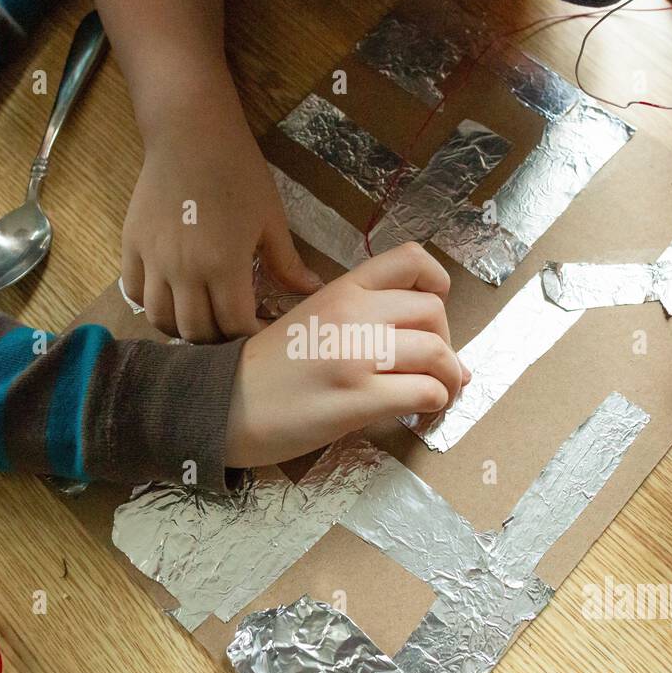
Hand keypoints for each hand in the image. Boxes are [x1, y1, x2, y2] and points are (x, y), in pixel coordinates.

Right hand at [120, 114, 320, 341]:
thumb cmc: (239, 172)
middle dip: (219, 338)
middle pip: (197, 331)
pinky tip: (172, 295)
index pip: (234, 325)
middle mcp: (183, 271)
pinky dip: (153, 303)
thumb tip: (313, 290)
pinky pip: (134, 292)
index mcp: (223, 266)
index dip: (251, 334)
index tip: (261, 329)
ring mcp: (153, 260)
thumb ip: (287, 263)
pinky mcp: (131, 245)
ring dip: (183, 327)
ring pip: (160, 319)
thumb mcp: (271, 219)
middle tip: (233, 326)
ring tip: (202, 317)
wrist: (191, 133)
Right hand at [225, 243, 470, 466]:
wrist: (223, 404)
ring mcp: (357, 357)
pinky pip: (425, 392)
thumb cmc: (267, 369)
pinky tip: (420, 412)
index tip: (434, 312)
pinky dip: (434, 403)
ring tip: (439, 395)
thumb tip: (421, 340)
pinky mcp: (358, 399)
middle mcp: (354, 315)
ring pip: (438, 354)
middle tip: (435, 369)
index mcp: (342, 290)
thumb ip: (358, 319)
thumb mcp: (311, 320)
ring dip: (449, 378)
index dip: (437, 282)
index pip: (411, 260)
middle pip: (434, 312)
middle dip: (447, 343)